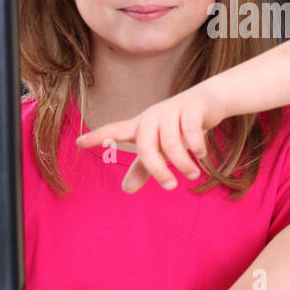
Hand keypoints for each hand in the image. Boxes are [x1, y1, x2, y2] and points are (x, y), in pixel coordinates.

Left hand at [74, 81, 228, 193]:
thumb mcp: (161, 148)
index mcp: (141, 126)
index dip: (97, 137)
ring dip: (182, 162)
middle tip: (171, 186)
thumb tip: (125, 190)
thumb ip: (143, 168)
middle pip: (145, 146)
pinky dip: (196, 146)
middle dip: (157, 169)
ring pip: (170, 142)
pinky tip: (201, 155)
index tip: (78, 143)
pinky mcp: (192, 107)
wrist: (211, 100)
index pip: (115, 130)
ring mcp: (172, 110)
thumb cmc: (180, 127)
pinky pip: (190, 130)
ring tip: (192, 174)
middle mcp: (152, 117)